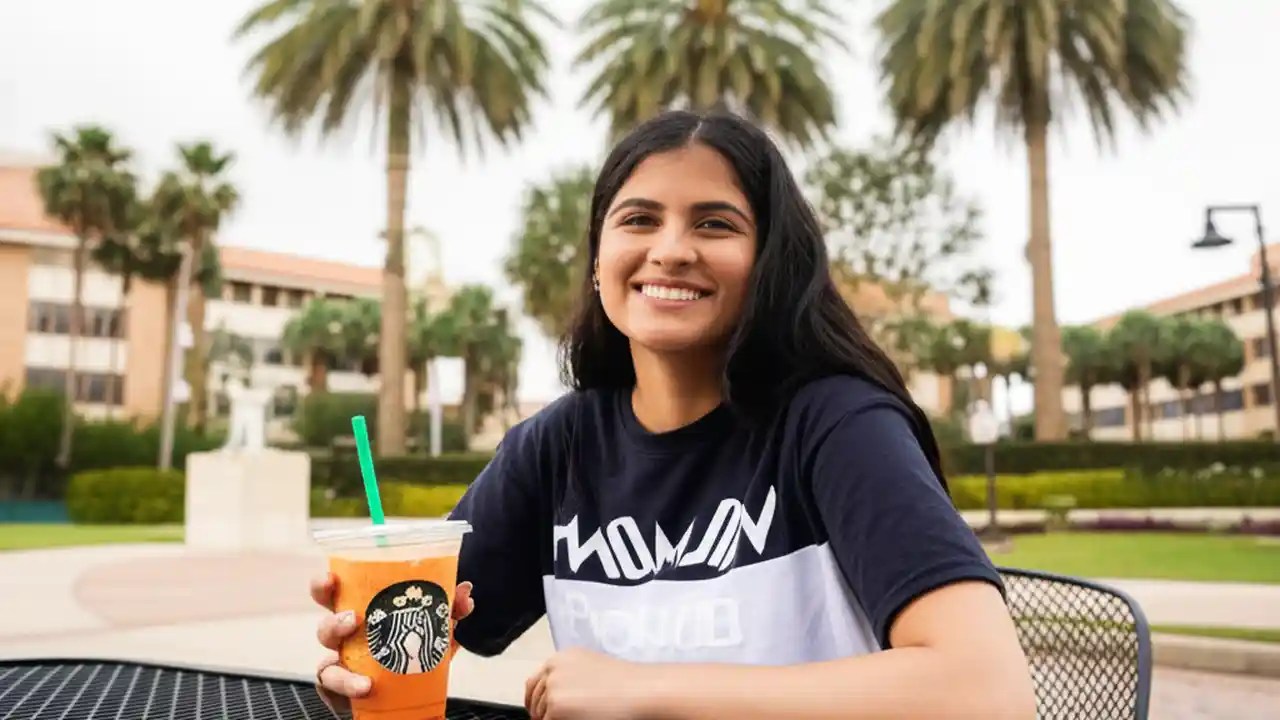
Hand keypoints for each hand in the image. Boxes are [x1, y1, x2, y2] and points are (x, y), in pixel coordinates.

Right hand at [310, 572, 474, 714]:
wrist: (419, 694)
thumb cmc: (417, 651)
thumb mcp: (437, 630)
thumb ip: (451, 610)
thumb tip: (464, 592)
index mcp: (361, 615)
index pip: (334, 596)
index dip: (324, 586)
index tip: (331, 579)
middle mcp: (347, 642)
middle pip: (324, 629)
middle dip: (332, 624)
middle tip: (352, 620)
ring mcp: (343, 669)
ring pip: (327, 668)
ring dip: (344, 675)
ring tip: (365, 681)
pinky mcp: (343, 696)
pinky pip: (334, 695)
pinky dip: (347, 692)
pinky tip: (365, 690)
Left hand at [524, 647, 655, 719]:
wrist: (638, 690)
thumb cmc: (624, 683)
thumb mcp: (589, 668)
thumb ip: (567, 676)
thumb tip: (554, 695)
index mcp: (560, 658)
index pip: (534, 683)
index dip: (534, 701)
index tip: (538, 713)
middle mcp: (552, 670)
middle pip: (533, 700)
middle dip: (541, 713)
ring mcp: (552, 689)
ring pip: (540, 714)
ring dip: (550, 719)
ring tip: (575, 717)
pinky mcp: (556, 707)